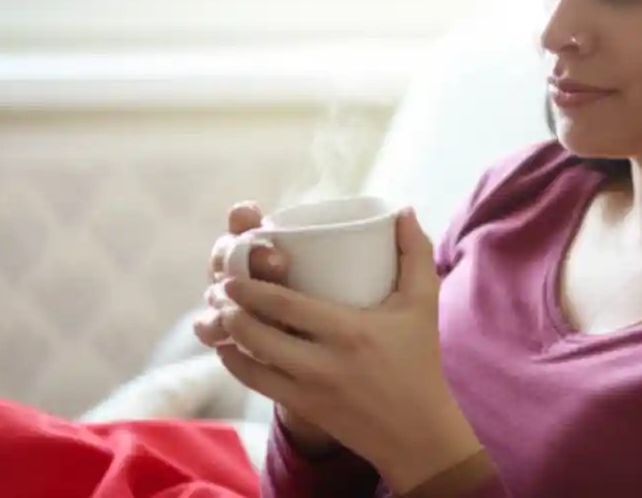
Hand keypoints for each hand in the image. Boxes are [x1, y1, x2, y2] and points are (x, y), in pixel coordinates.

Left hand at [215, 208, 482, 492]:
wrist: (417, 432)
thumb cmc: (420, 361)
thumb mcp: (423, 303)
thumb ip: (415, 252)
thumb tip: (404, 210)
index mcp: (350, 331)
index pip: (287, 305)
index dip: (251, 289)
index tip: (232, 272)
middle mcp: (325, 363)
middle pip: (259, 333)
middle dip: (230, 309)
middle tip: (218, 288)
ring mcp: (311, 390)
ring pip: (251, 361)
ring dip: (228, 336)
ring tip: (218, 314)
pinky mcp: (305, 409)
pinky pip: (258, 386)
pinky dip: (237, 365)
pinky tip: (229, 349)